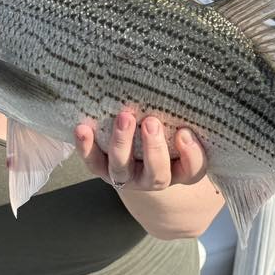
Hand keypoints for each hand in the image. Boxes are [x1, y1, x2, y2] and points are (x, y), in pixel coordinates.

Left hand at [74, 112, 206, 192]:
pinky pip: (93, 162)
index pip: (192, 170)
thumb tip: (181, 96)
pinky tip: (83, 129)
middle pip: (156, 174)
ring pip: (122, 168)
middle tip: (151, 122)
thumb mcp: (179, 132)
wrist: (138, 157)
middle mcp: (154, 179)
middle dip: (154, 149)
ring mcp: (127, 177)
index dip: (191, 155)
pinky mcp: (103, 170)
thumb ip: (184, 120)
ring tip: (124, 117)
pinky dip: (86, 146)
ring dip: (121, 143)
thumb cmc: (167, 136)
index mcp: (180, 171)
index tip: (185, 133)